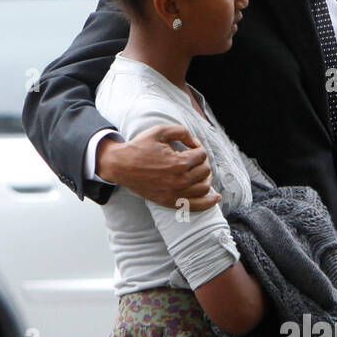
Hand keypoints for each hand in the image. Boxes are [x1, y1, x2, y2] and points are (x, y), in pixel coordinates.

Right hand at [96, 125, 221, 211]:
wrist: (121, 166)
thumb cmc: (139, 148)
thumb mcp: (159, 131)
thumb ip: (181, 131)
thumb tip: (194, 141)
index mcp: (178, 163)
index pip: (201, 154)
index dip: (197, 147)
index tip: (190, 145)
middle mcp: (180, 180)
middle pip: (205, 171)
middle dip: (202, 162)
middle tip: (194, 158)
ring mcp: (176, 193)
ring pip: (204, 187)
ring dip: (206, 178)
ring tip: (202, 173)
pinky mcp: (171, 202)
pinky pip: (196, 206)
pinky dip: (208, 203)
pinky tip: (215, 198)